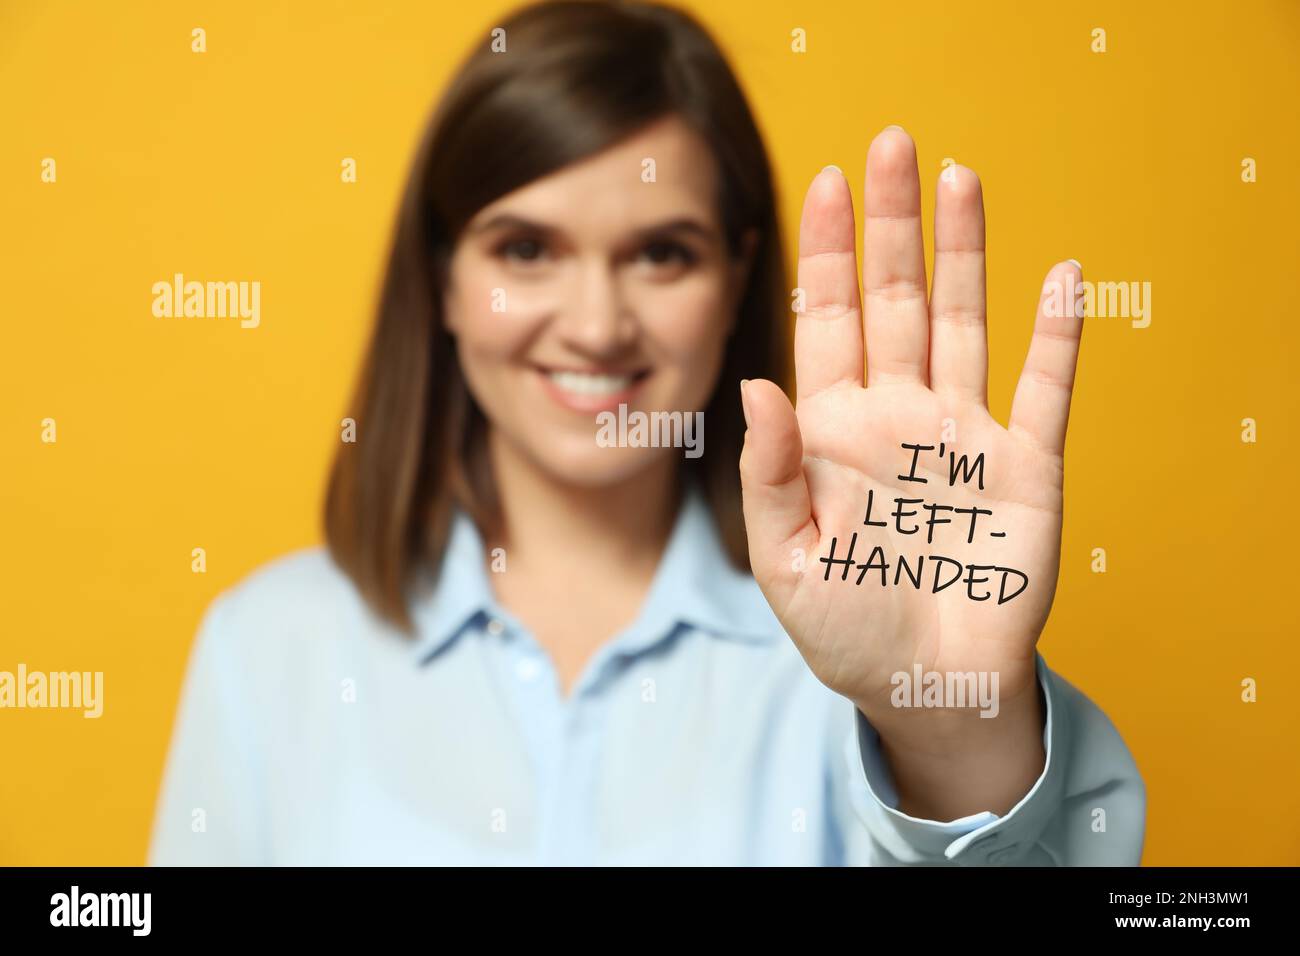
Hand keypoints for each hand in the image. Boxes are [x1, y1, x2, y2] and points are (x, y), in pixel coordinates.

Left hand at [739, 128, 1081, 813]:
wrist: (925, 689)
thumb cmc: (846, 631)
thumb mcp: (786, 563)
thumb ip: (770, 475)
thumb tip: (756, 385)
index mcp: (834, 432)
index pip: (826, 322)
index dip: (825, 254)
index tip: (825, 183)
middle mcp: (899, 416)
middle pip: (894, 301)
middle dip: (891, 226)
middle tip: (893, 144)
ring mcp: (964, 435)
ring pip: (965, 324)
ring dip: (965, 255)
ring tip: (962, 180)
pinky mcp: (1025, 469)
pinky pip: (1044, 391)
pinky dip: (1056, 337)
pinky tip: (1061, 277)